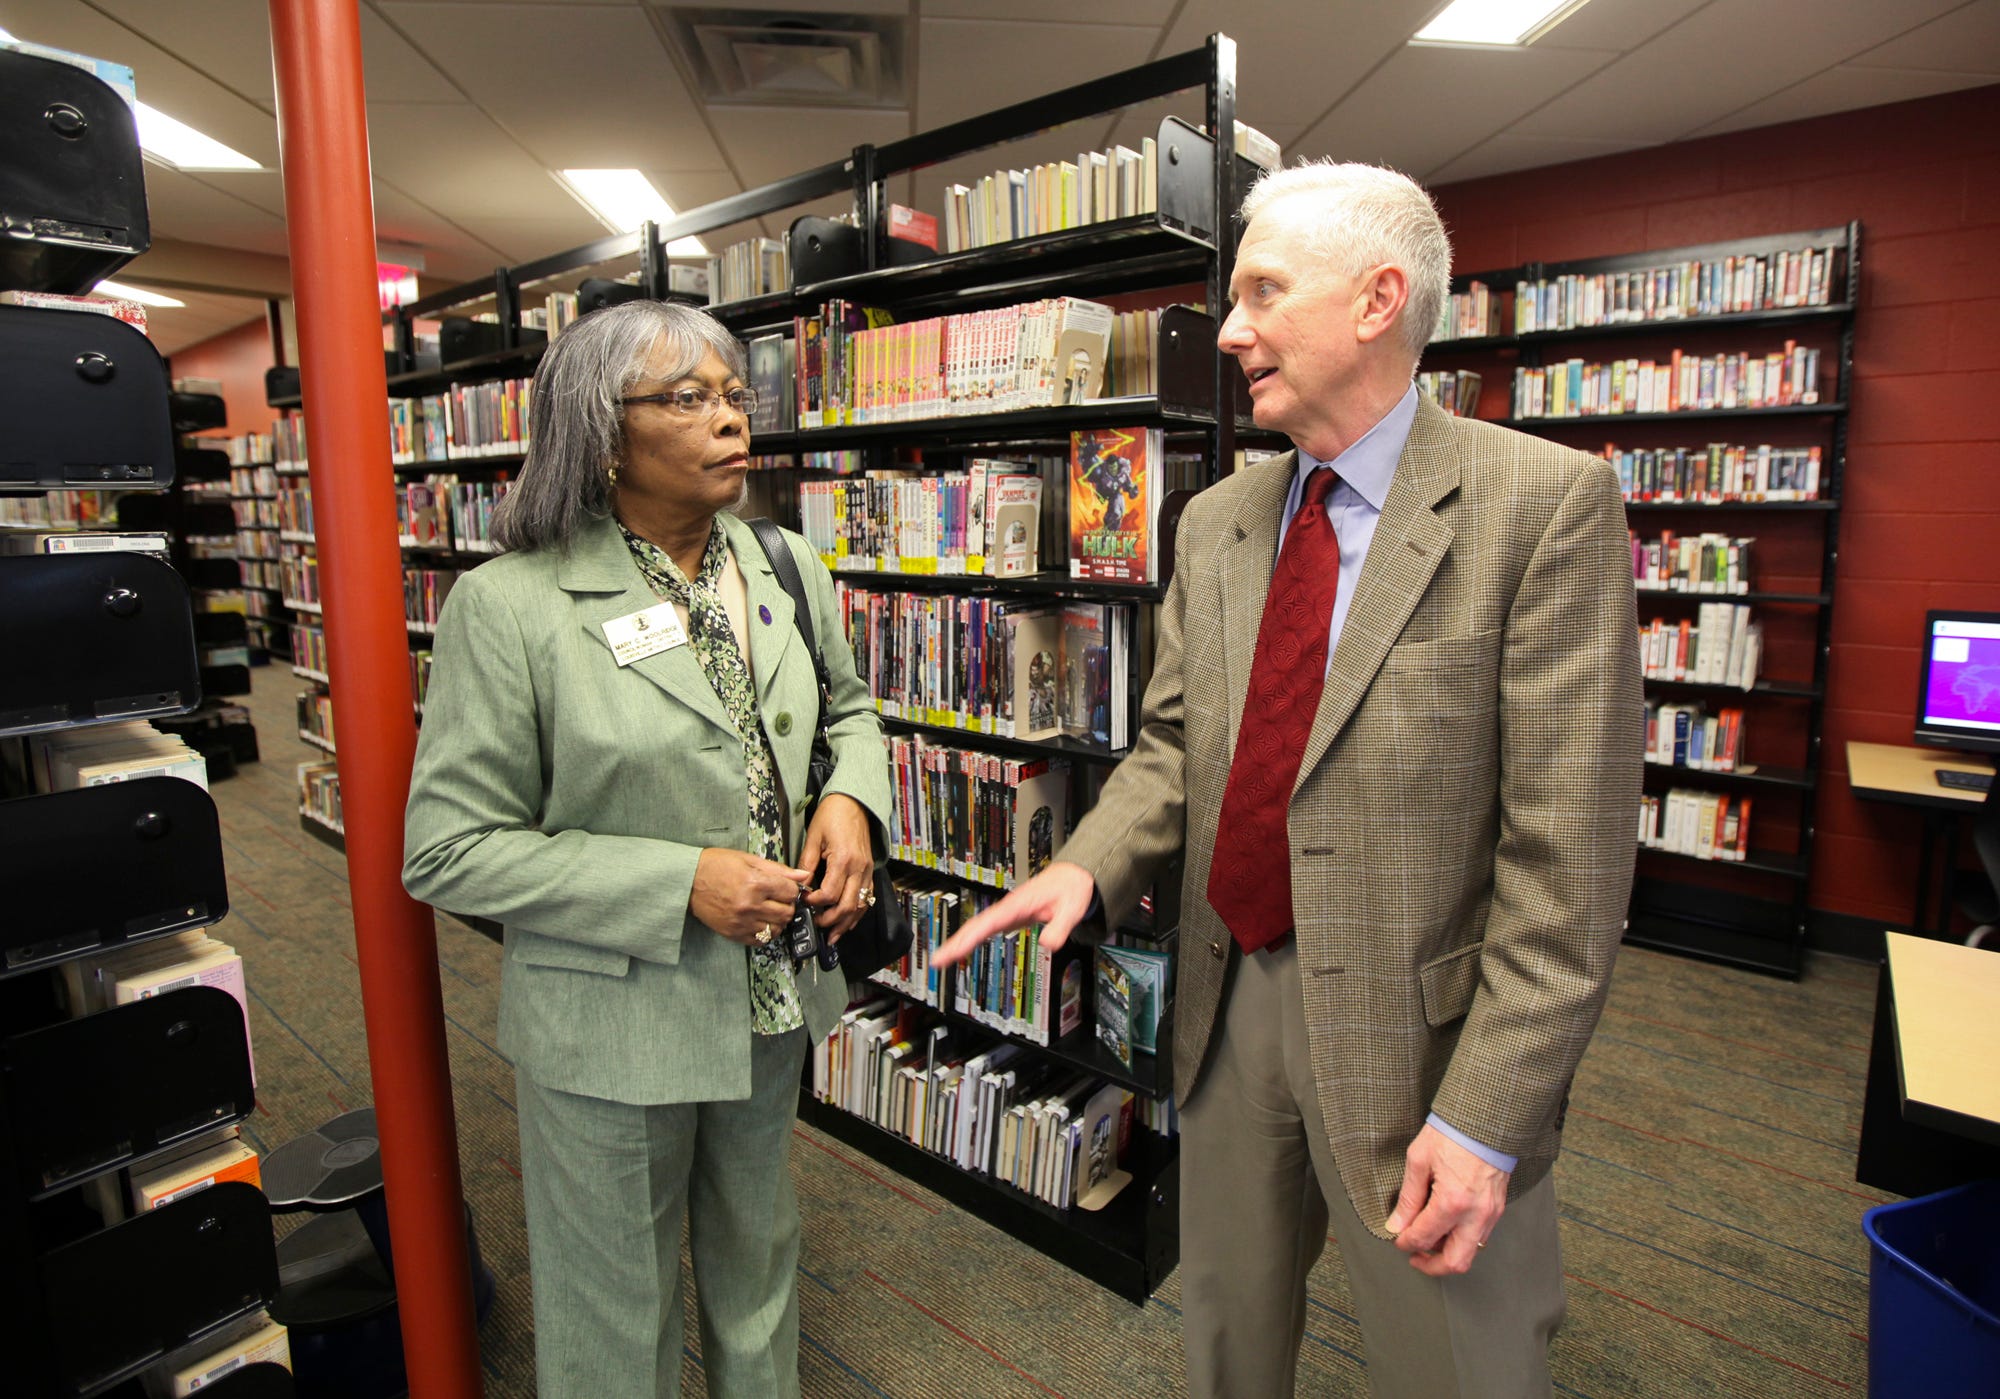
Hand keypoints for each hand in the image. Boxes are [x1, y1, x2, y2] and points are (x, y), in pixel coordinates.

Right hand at [691, 847, 808, 946]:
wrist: (687, 881)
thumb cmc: (715, 866)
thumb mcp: (748, 860)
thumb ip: (778, 870)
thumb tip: (802, 875)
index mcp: (756, 883)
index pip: (791, 892)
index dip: (791, 888)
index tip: (785, 887)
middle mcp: (750, 905)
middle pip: (787, 913)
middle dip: (787, 905)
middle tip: (778, 899)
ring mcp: (741, 922)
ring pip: (777, 929)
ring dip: (777, 920)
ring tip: (768, 909)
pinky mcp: (733, 933)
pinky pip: (761, 941)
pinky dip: (765, 932)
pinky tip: (759, 920)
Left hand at [798, 793, 873, 941]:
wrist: (854, 802)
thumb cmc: (832, 816)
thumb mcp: (813, 837)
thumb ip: (806, 864)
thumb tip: (800, 886)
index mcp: (843, 859)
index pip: (829, 893)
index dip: (814, 902)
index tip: (803, 902)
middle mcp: (858, 868)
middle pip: (847, 905)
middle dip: (831, 920)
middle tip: (816, 925)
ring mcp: (867, 870)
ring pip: (860, 906)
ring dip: (846, 923)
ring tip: (832, 936)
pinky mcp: (869, 871)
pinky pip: (867, 898)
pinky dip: (857, 913)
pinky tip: (847, 922)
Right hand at [932, 861, 1096, 966]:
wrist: (1073, 876)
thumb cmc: (1071, 889)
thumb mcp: (1072, 909)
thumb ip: (1061, 927)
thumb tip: (1048, 944)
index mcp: (1018, 905)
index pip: (987, 923)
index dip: (967, 938)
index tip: (951, 952)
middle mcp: (1008, 908)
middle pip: (976, 926)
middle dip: (955, 943)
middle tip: (937, 961)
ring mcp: (1008, 912)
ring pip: (978, 927)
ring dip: (960, 941)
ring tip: (942, 959)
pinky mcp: (1011, 916)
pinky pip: (987, 928)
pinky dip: (973, 938)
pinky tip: (964, 948)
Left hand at [1383, 1123, 1509, 1276]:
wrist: (1485, 1119)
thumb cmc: (1452, 1133)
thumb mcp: (1419, 1160)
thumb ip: (1409, 1197)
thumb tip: (1397, 1223)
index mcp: (1452, 1202)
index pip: (1423, 1238)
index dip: (1405, 1242)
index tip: (1398, 1239)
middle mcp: (1475, 1214)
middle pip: (1455, 1262)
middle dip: (1431, 1266)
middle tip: (1414, 1256)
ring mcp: (1490, 1214)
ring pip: (1470, 1252)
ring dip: (1447, 1252)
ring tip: (1429, 1238)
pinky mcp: (1497, 1208)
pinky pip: (1480, 1236)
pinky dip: (1461, 1239)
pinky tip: (1447, 1225)